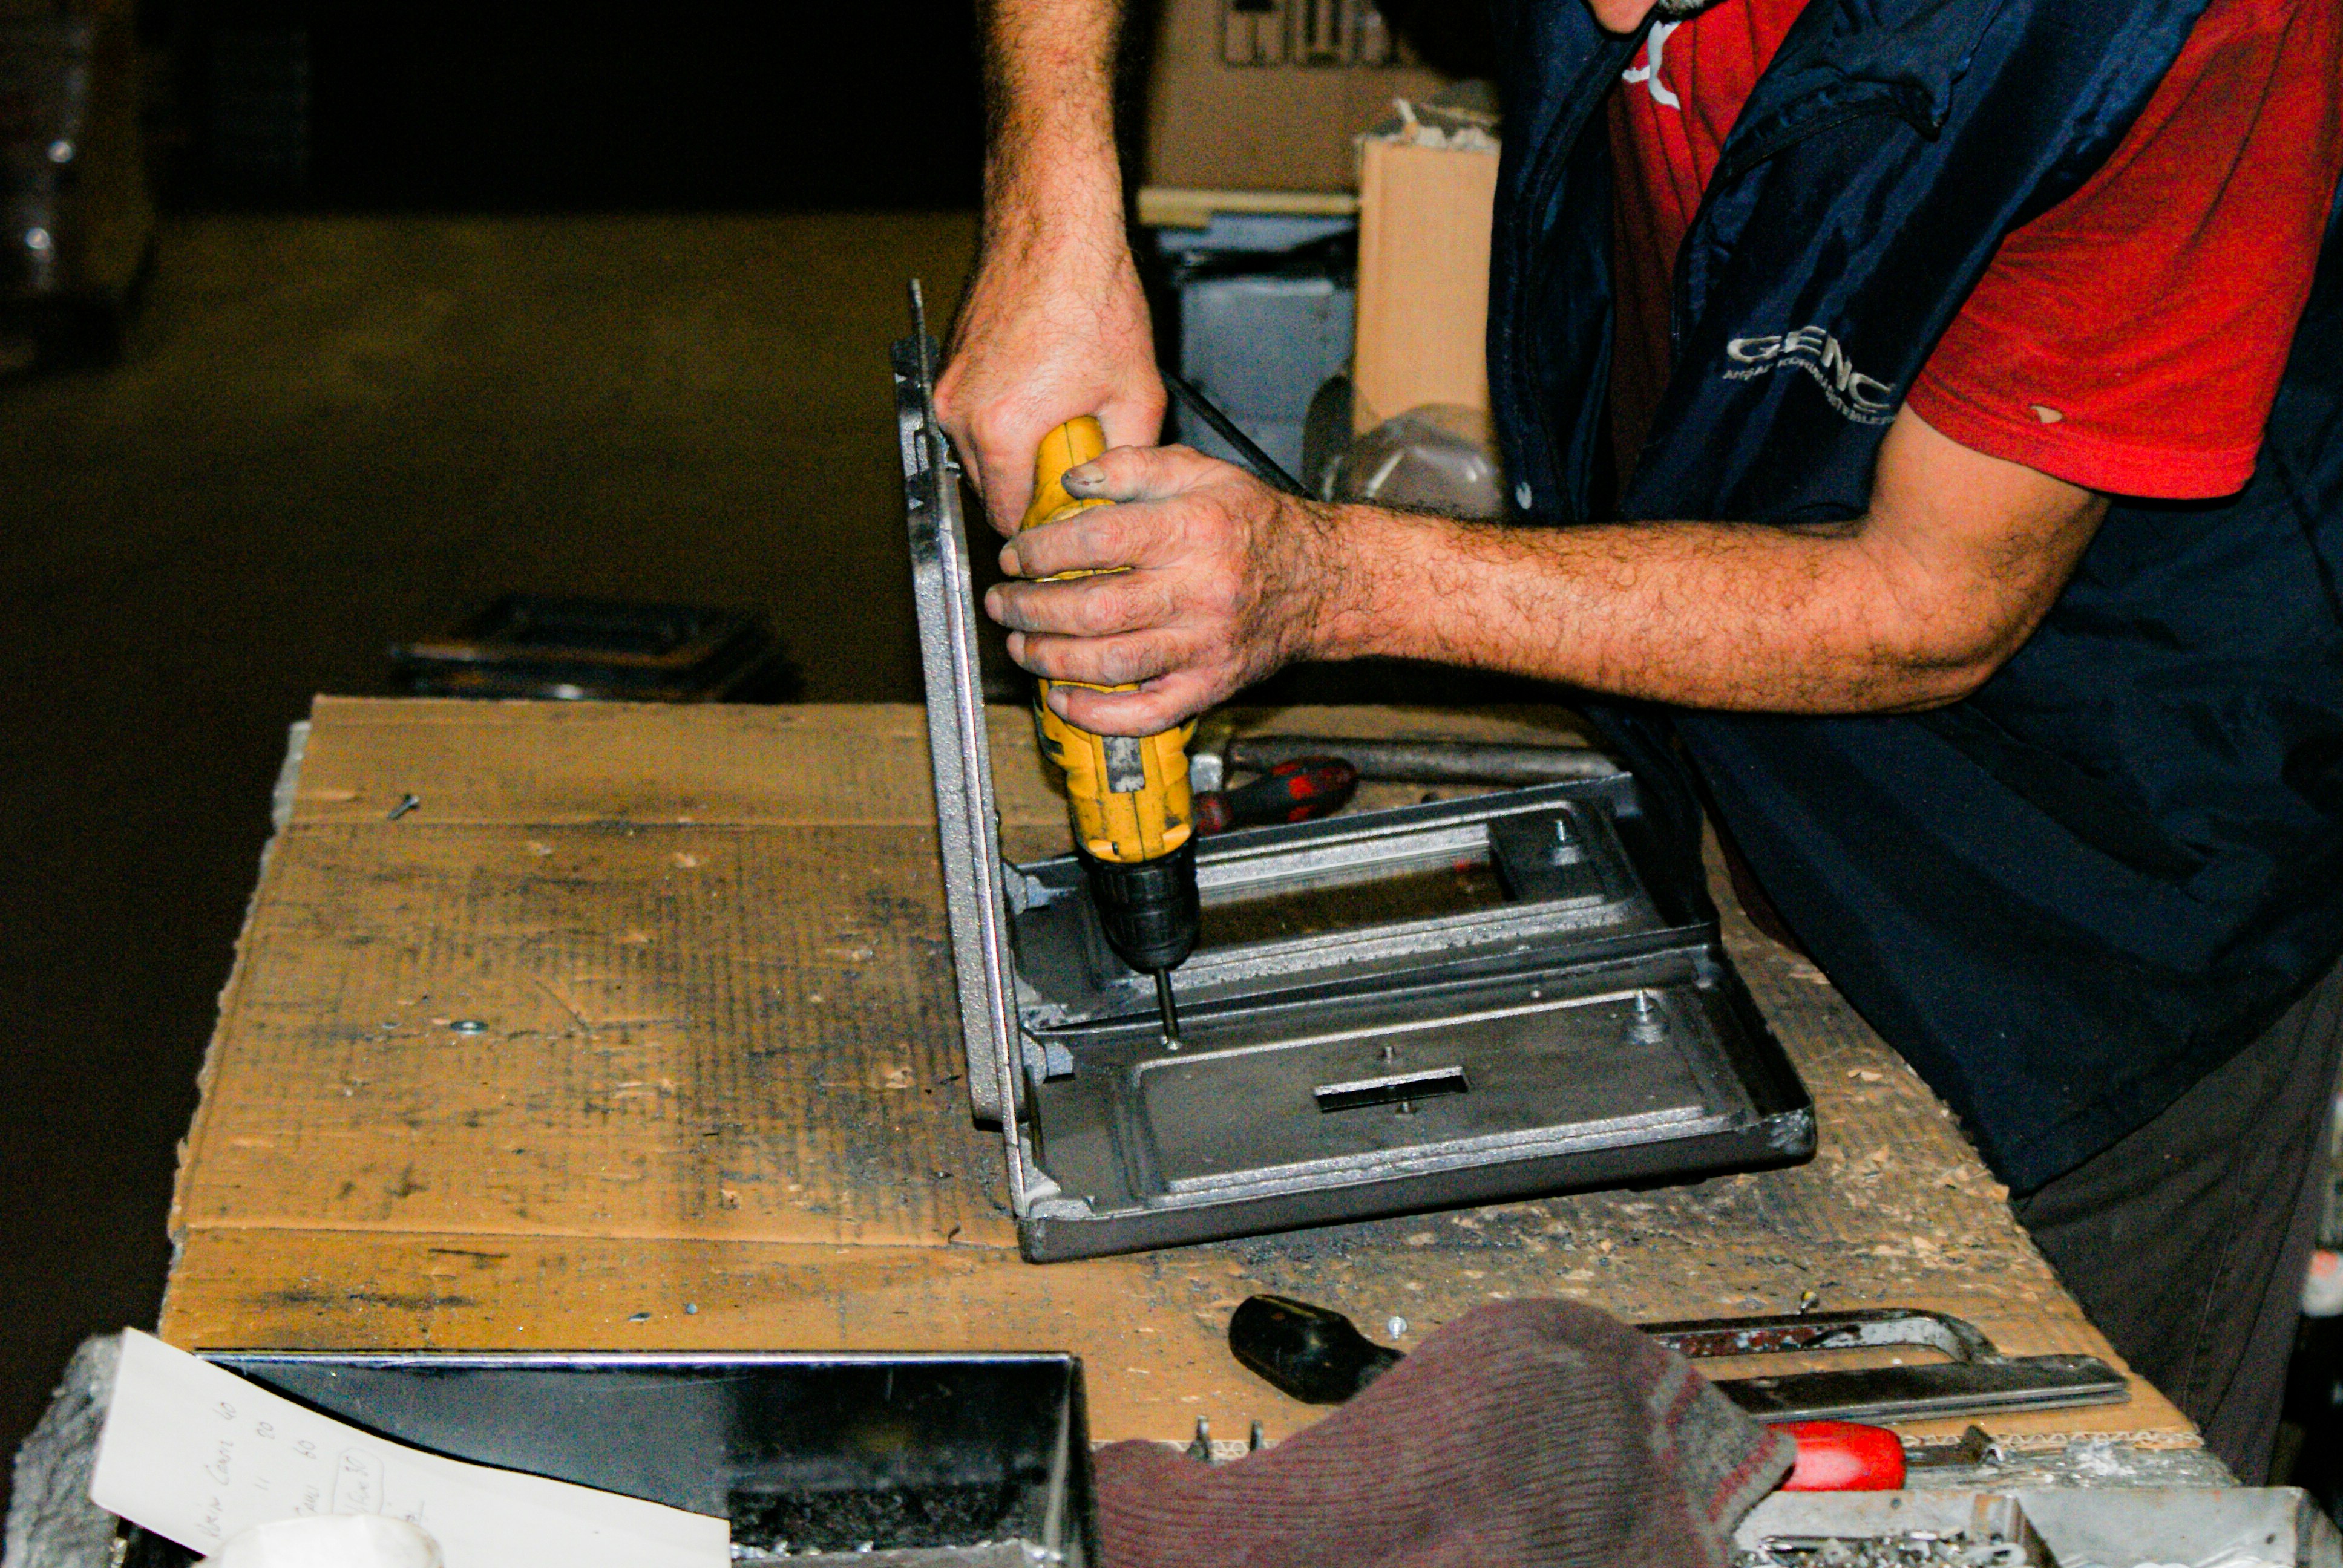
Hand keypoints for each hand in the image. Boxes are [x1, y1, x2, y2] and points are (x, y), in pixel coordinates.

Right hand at [936, 226, 1163, 534]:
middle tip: (1074, 468)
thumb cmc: (1090, 293)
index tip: (1069, 520)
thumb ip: (1126, 457)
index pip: (1008, 518)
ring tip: (1061, 420)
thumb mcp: (1135, 392)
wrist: (1056, 225)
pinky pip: (973, 413)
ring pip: (979, 450)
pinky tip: (1044, 388)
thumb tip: (1120, 490)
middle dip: (1031, 488)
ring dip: (1016, 451)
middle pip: (990, 487)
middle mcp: (962, 411)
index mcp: (1002, 430)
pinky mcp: (949, 364)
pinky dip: (1005, 416)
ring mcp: (950, 385)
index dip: (1044, 527)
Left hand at [982, 445, 1350, 733]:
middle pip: (1094, 608)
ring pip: (1111, 663)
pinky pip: (1146, 714)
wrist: (1321, 580)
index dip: (1041, 551)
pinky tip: (1062, 699)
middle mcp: (1199, 590)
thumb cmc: (1254, 525)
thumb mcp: (1200, 471)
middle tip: (1003, 601)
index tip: (1015, 555)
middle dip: (1032, 608)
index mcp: (1192, 529)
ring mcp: (1205, 645)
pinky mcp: (1210, 685)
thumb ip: (1131, 466)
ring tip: (1021, 643)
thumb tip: (1070, 482)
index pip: (1096, 540)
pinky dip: (1096, 714)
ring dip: (1051, 658)